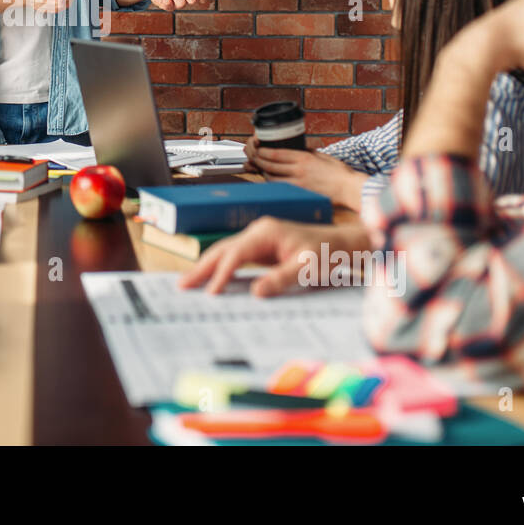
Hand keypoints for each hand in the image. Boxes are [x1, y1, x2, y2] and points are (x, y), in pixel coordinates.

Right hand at [178, 217, 370, 296]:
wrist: (341, 244)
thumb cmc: (327, 253)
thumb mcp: (308, 268)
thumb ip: (281, 279)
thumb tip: (255, 292)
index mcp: (266, 232)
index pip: (236, 254)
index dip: (221, 273)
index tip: (211, 293)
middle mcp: (257, 231)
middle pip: (222, 249)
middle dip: (202, 267)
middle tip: (182, 286)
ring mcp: (258, 238)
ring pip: (225, 252)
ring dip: (207, 267)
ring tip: (188, 283)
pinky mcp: (260, 247)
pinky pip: (235, 257)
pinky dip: (220, 268)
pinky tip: (212, 279)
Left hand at [243, 137, 366, 209]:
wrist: (349, 188)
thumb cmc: (339, 172)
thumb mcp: (321, 155)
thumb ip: (306, 152)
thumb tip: (295, 149)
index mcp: (303, 157)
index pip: (275, 153)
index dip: (262, 150)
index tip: (257, 147)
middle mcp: (299, 169)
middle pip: (269, 164)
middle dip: (256, 159)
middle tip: (251, 156)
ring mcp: (298, 182)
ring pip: (271, 177)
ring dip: (261, 171)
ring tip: (257, 167)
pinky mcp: (300, 193)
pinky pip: (279, 187)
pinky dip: (271, 182)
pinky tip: (268, 179)